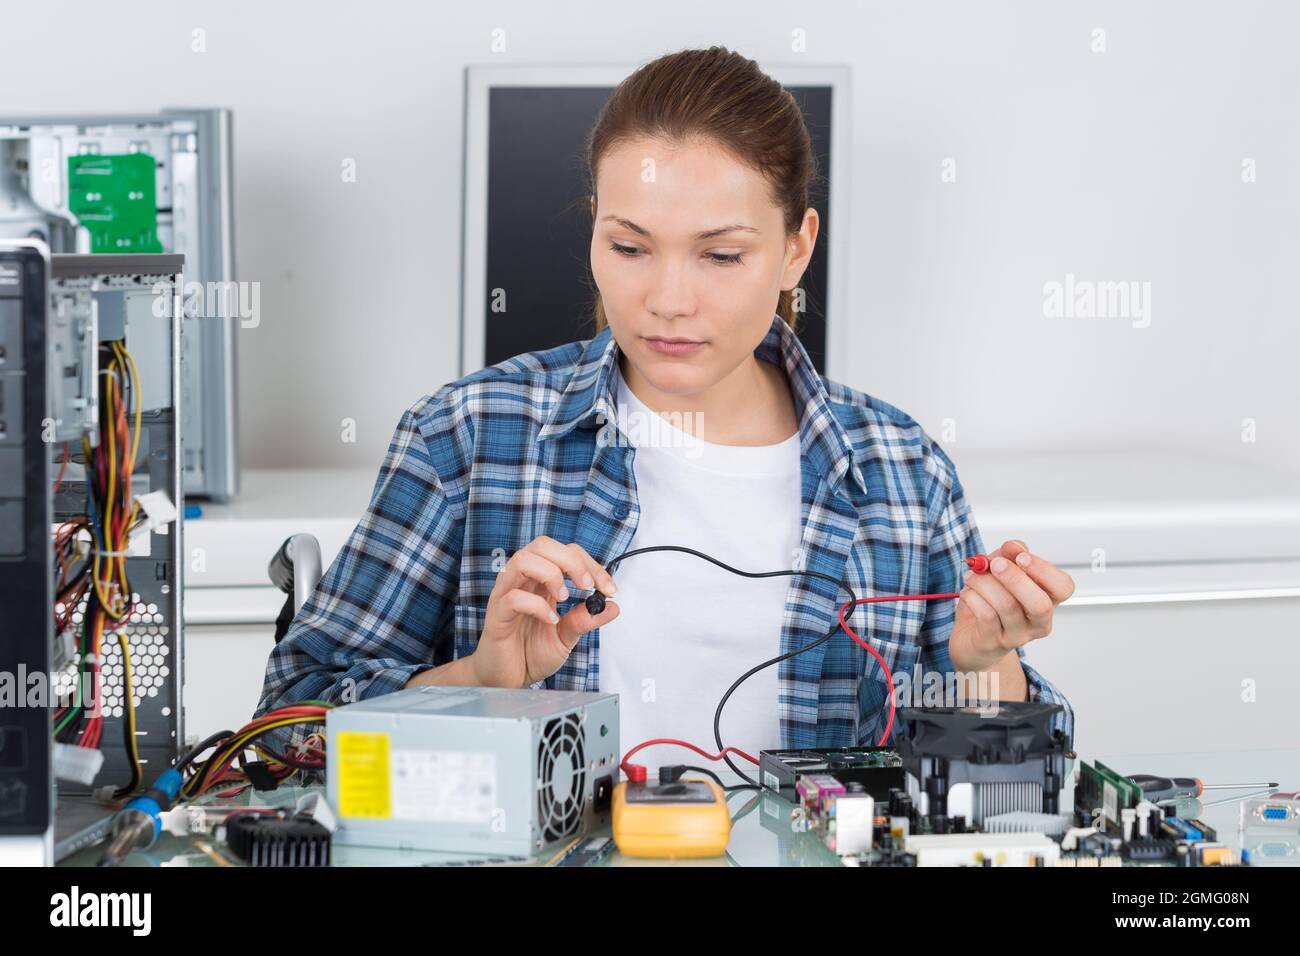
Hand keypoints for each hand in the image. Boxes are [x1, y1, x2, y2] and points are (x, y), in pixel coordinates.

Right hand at [468, 536, 619, 687]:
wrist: (506, 681)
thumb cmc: (529, 654)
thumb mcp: (566, 637)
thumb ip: (585, 620)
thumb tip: (612, 607)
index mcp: (540, 582)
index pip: (565, 552)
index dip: (590, 564)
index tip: (608, 588)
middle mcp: (522, 582)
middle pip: (543, 544)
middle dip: (572, 560)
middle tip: (587, 585)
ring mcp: (506, 595)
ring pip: (523, 559)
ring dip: (551, 574)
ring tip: (564, 598)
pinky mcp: (496, 615)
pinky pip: (513, 598)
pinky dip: (537, 606)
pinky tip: (550, 621)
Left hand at [949, 539, 1073, 673]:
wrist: (971, 640)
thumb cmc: (990, 603)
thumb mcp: (999, 572)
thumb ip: (1009, 555)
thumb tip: (1013, 546)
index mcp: (1047, 600)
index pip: (1063, 587)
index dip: (1043, 570)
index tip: (1020, 556)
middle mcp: (1037, 622)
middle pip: (1040, 604)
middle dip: (1015, 578)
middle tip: (995, 564)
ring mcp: (1017, 636)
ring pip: (1007, 606)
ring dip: (985, 583)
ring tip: (971, 576)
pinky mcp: (992, 643)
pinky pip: (986, 616)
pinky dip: (973, 597)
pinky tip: (968, 592)